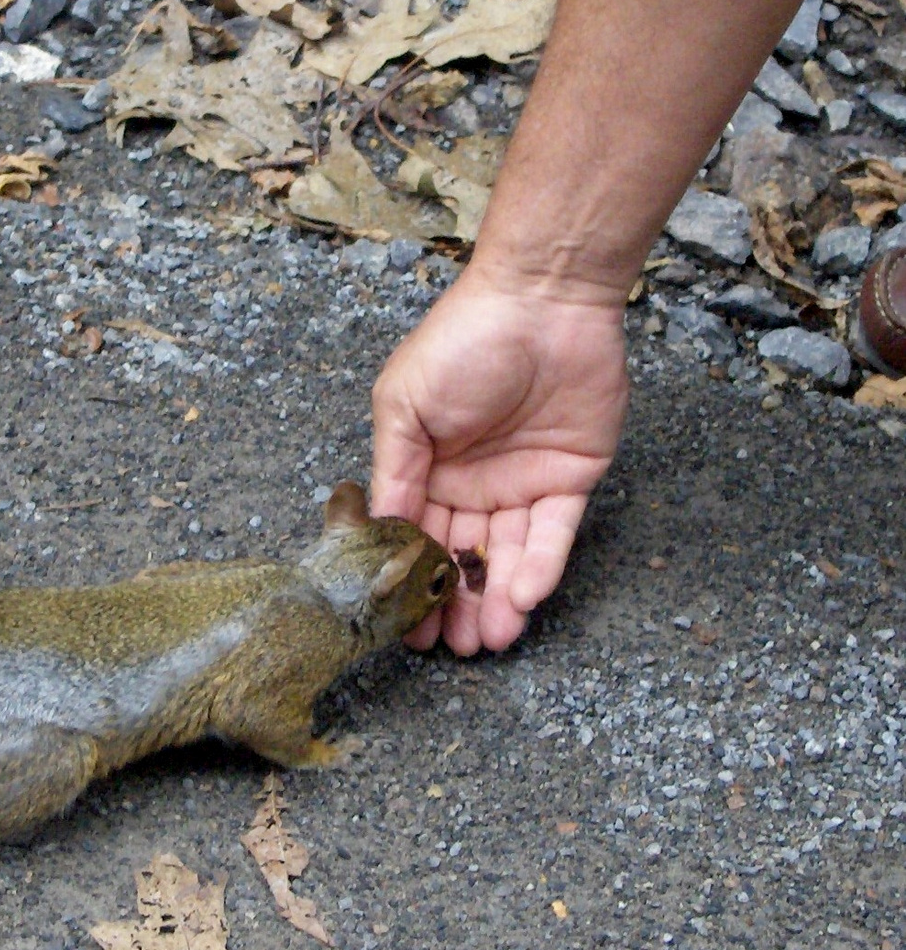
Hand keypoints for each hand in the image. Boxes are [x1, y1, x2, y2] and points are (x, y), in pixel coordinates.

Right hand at [370, 266, 629, 653]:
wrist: (542, 299)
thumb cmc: (462, 341)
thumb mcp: (405, 406)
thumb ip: (395, 473)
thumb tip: (379, 534)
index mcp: (425, 468)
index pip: (415, 537)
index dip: (409, 582)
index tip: (403, 628)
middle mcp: (471, 484)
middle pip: (462, 558)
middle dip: (456, 605)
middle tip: (451, 649)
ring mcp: (521, 484)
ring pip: (508, 557)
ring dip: (498, 600)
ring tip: (488, 641)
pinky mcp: (569, 480)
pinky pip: (553, 535)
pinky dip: (541, 567)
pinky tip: (523, 599)